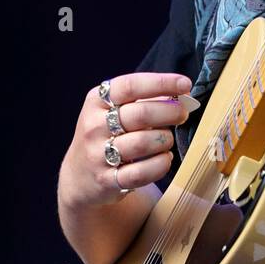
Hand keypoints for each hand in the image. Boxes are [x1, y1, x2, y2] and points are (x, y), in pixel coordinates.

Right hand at [60, 72, 193, 208]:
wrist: (80, 175)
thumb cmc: (107, 134)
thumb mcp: (114, 110)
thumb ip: (143, 100)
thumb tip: (180, 94)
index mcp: (96, 101)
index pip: (130, 86)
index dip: (161, 83)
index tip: (184, 84)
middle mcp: (94, 126)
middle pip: (141, 114)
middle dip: (170, 112)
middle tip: (182, 114)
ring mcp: (98, 154)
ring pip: (143, 142)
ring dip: (165, 139)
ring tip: (167, 139)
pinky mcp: (107, 180)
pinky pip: (142, 172)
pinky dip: (160, 164)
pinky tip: (165, 159)